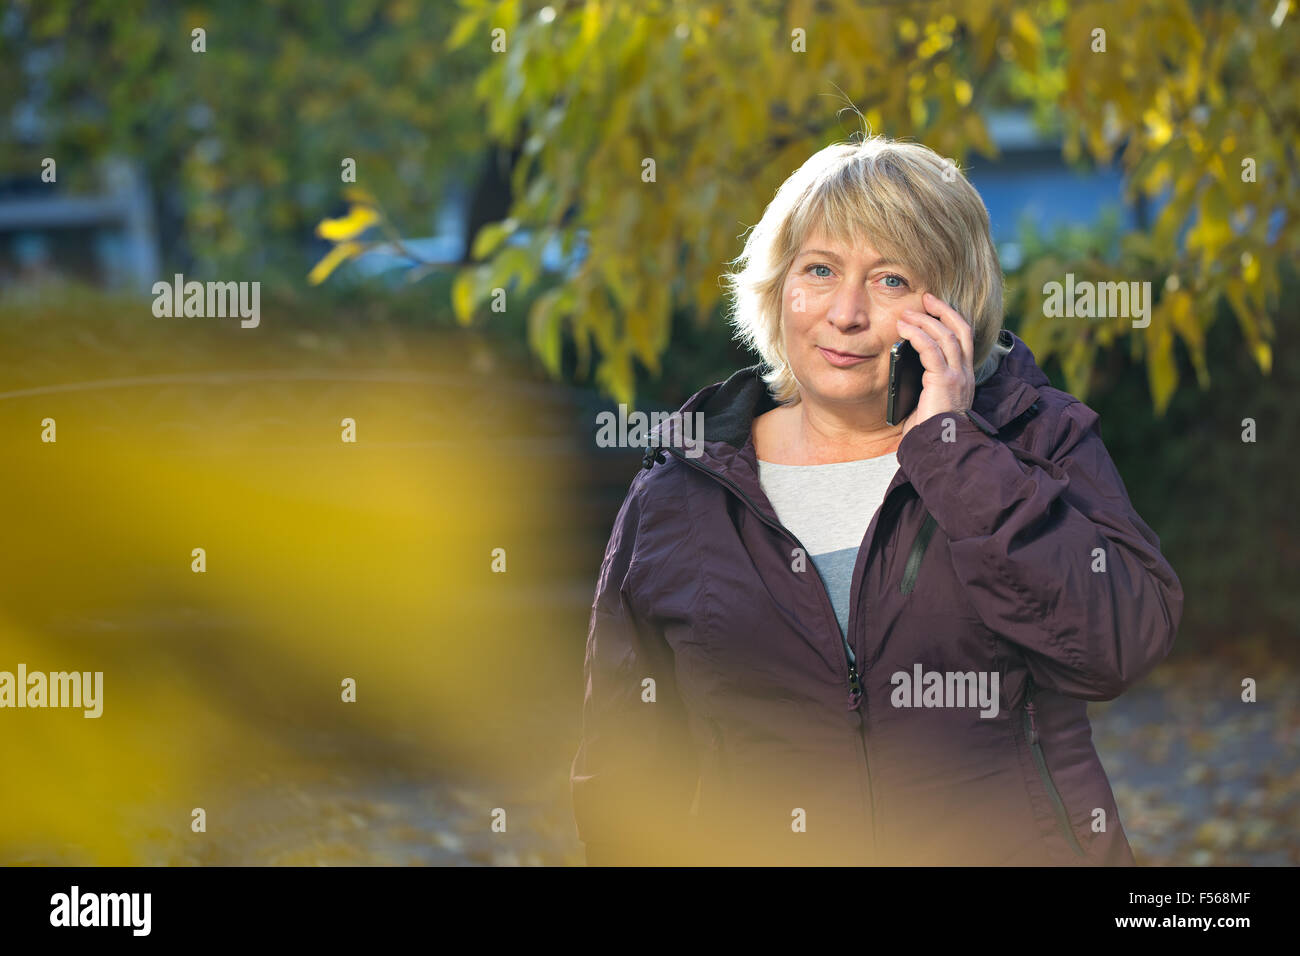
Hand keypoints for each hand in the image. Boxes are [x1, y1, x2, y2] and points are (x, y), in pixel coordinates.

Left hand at [894, 291, 975, 439]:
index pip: (963, 338)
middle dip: (943, 310)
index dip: (950, 319)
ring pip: (947, 336)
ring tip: (906, 315)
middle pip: (960, 330)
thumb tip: (903, 365)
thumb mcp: (929, 400)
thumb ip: (924, 381)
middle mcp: (965, 373)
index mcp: (963, 376)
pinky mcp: (945, 382)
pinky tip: (905, 330)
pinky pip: (932, 350)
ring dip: (925, 321)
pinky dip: (918, 336)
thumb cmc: (930, 430)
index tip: (933, 307)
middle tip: (925, 298)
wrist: (940, 449)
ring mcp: (958, 376)